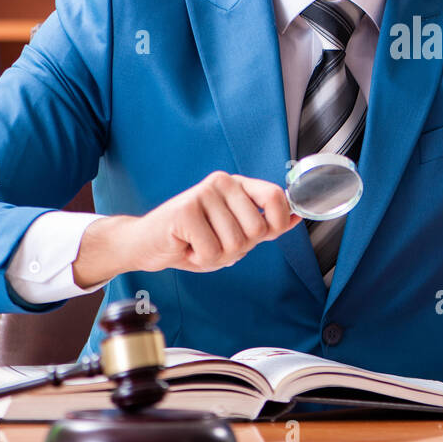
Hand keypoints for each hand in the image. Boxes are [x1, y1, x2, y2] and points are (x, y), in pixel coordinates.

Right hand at [73, 171, 301, 285]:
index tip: (257, 235)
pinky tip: (185, 247)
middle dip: (237, 249)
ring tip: (197, 244)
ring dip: (216, 256)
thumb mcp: (234, 232)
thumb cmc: (190, 239)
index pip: (275, 198)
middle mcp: (222, 182)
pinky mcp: (185, 211)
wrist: (145, 244)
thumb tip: (297, 217)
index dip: (274, 226)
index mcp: (237, 184)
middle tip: (213, 242)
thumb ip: (265, 224)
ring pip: (234, 245)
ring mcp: (203, 193)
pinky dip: (199, 259)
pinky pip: (211, 251)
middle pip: (256, 231)